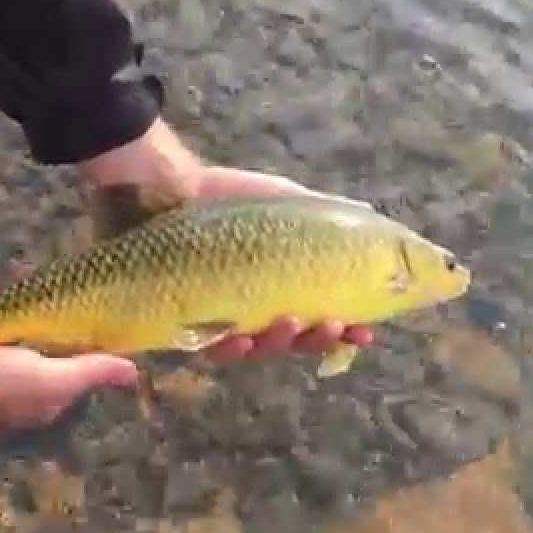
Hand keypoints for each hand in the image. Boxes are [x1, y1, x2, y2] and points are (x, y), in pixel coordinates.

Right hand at [0, 264, 137, 443]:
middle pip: (41, 346)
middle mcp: (19, 390)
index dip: (81, 335)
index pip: (73, 366)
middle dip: (46, 311)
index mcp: (43, 399)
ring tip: (14, 269)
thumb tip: (134, 373)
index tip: (86, 300)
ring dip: (15, 301)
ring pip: (11, 334)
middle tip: (45, 274)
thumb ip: (87, 371)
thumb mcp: (46, 378)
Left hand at [79, 118, 375, 363]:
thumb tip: (371, 216)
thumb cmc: (223, 195)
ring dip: (277, 344)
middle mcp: (249, 307)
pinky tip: (239, 337)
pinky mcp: (181, 321)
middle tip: (332, 328)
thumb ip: (321, 211)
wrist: (161, 184)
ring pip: (253, 349)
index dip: (342, 331)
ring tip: (289, 325)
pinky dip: (226, 346)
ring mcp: (216, 316)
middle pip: (289, 341)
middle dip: (314, 341)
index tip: (366, 334)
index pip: (315, 318)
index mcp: (275, 286)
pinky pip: (207, 346)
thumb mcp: (280, 198)